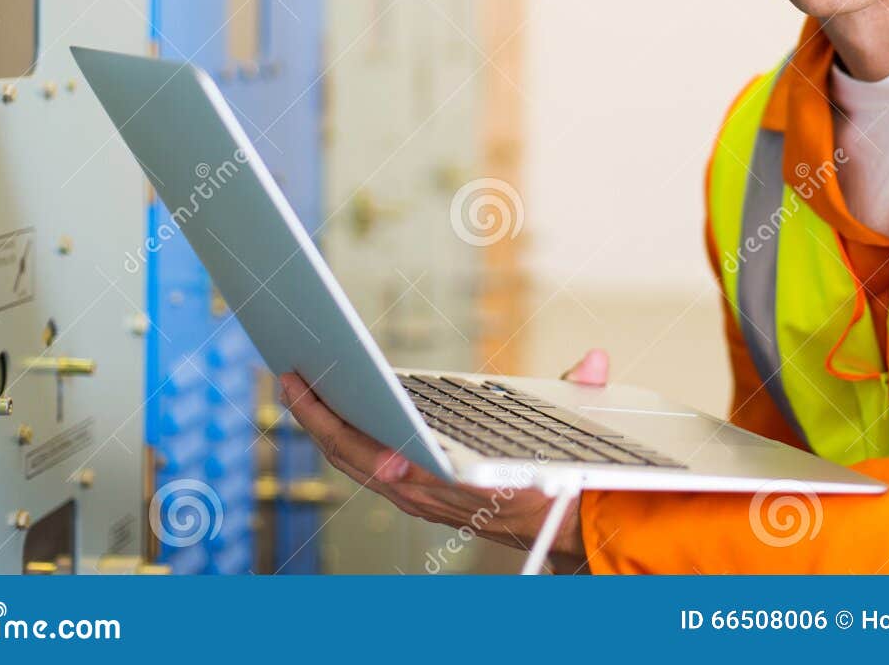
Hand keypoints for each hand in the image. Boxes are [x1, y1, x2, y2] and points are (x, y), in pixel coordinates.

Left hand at [278, 349, 610, 571]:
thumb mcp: (574, 439)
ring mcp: (412, 495)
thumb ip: (578, 396)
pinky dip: (336, 433)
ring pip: (351, 462)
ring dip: (320, 423)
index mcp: (463, 486)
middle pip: (358, 459)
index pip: (407, 472)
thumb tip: (594, 362)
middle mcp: (429, 496)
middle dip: (320, 419)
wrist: (555, 526)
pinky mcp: (407, 489)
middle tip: (294, 374)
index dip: (380, 457)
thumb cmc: (557, 478)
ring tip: (300, 379)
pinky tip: (325, 402)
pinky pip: (358, 462)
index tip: (364, 440)